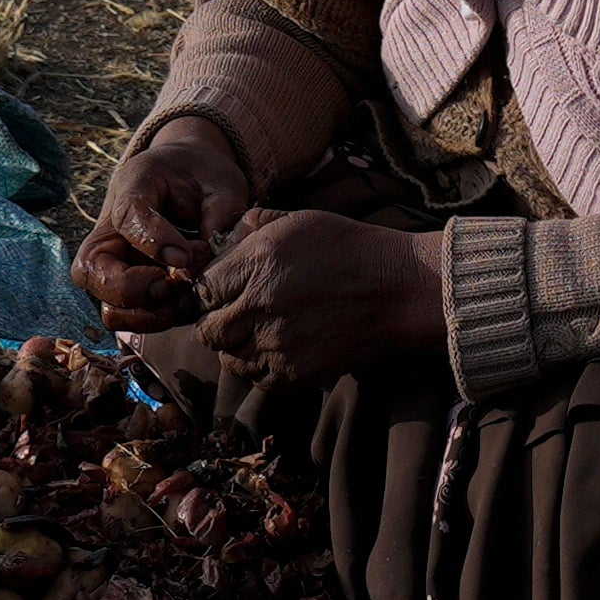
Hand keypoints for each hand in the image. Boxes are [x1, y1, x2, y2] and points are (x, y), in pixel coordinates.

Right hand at [77, 118, 255, 331]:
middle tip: (177, 282)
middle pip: (91, 273)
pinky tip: (186, 301)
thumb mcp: (221, 185)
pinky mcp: (129, 291)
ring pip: (109, 308)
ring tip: (184, 294)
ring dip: (148, 313)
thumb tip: (203, 265)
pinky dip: (158, 320)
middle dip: (136, 288)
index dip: (154, 242)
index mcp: (131, 189)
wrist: (191, 178)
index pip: (126, 218)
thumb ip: (220, 218)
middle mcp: (110, 233)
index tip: (185, 256)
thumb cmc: (204, 179)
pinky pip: (130, 320)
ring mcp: (115, 266)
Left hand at [197, 211, 444, 385]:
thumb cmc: (349, 249)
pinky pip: (256, 378)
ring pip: (228, 358)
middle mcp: (260, 304)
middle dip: (216, 322)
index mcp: (258, 262)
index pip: (202, 288)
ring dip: (236, 348)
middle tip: (234, 316)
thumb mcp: (298, 221)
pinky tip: (276, 349)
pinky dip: (259, 367)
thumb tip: (224, 239)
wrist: (396, 289)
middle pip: (208, 330)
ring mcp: (276, 343)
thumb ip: (253, 226)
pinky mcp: (294, 371)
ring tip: (257, 333)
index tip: (224, 291)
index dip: (210, 291)